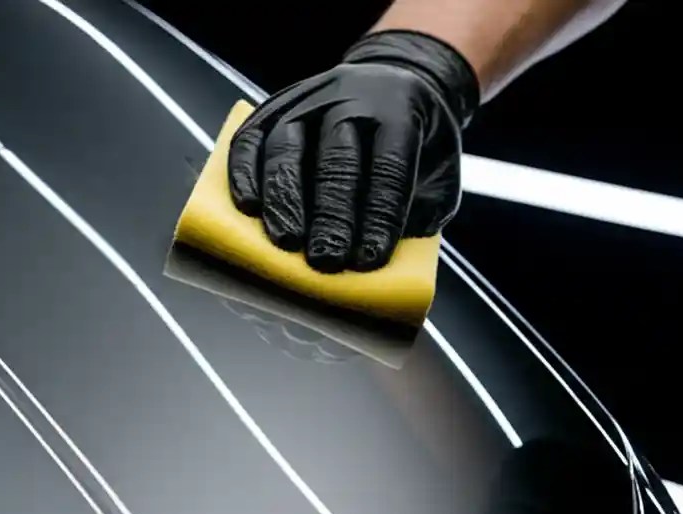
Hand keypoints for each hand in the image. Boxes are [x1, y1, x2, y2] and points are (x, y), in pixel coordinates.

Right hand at [228, 31, 478, 271]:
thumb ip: (417, 213)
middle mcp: (349, 98)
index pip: (390, 165)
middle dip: (330, 215)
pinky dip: (244, 174)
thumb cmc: (414, 142)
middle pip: (336, 158)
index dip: (380, 214)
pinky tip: (248, 208)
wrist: (391, 80)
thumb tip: (377, 265)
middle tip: (326, 261)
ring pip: (286, 146)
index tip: (369, 260)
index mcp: (399, 111)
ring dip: (284, 199)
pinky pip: (250, 139)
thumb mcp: (438, 172)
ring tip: (286, 243)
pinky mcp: (271, 108)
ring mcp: (305, 100)